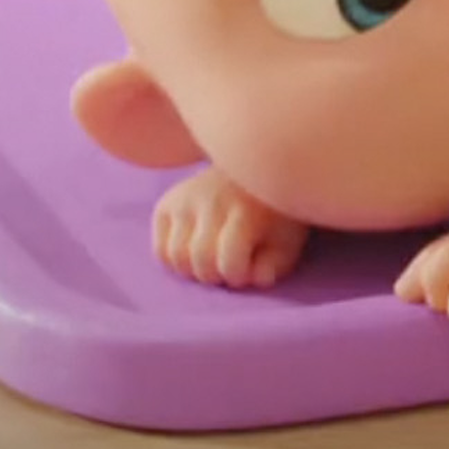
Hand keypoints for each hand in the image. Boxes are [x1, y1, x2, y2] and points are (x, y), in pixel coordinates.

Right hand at [152, 167, 309, 288]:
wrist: (256, 170)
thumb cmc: (275, 216)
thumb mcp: (288, 243)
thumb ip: (273, 267)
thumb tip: (252, 279)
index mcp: (247, 210)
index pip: (229, 261)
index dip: (238, 276)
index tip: (249, 269)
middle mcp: (212, 201)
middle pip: (199, 260)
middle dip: (215, 276)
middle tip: (229, 269)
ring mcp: (185, 200)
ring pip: (175, 256)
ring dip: (194, 271)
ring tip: (213, 262)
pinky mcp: (167, 203)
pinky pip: (160, 249)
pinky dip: (175, 261)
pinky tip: (194, 254)